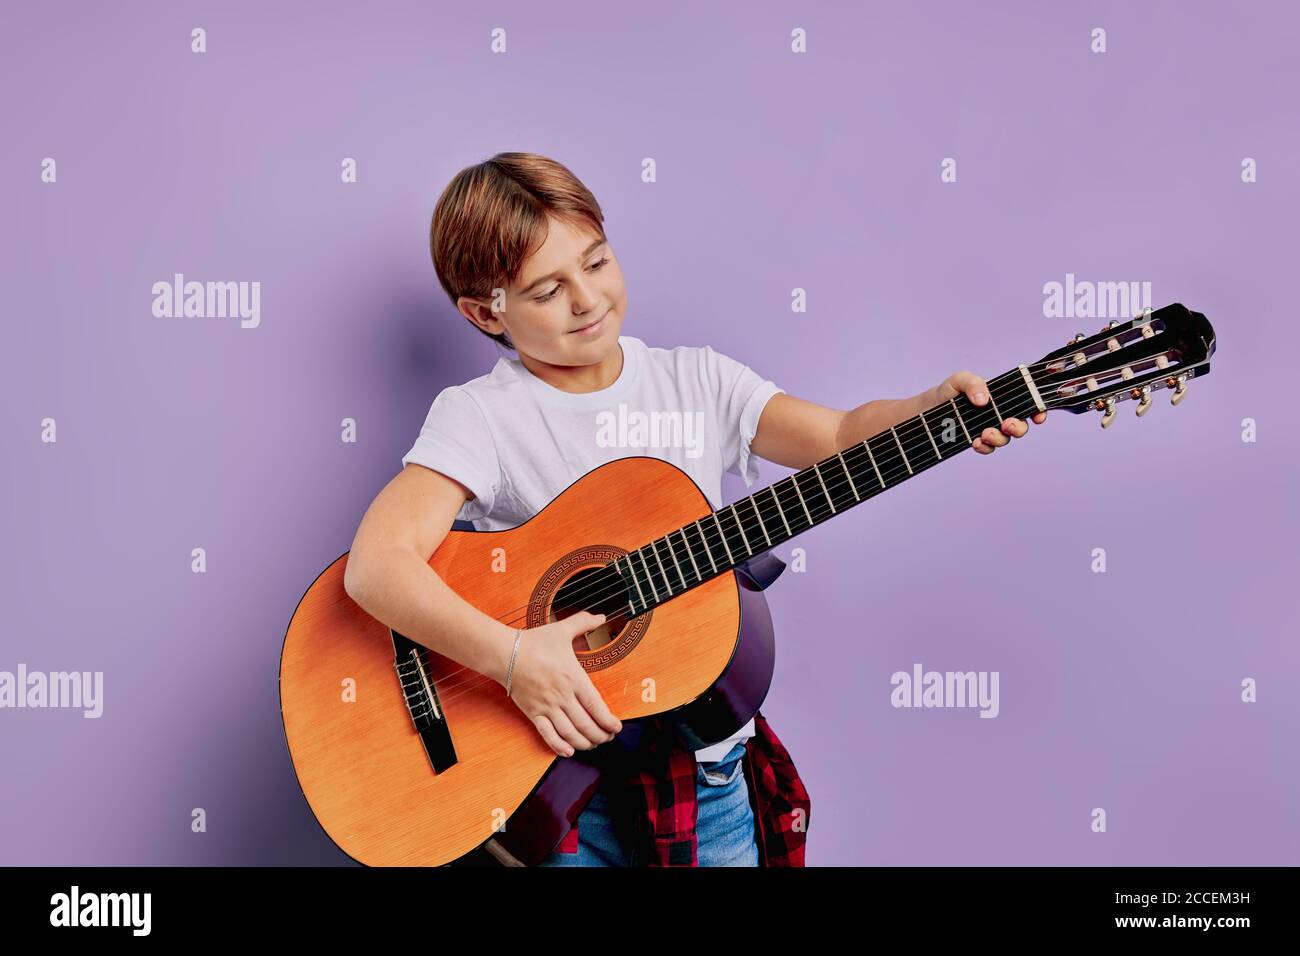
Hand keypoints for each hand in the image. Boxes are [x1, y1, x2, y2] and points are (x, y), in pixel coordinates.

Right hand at [505, 611, 623, 756]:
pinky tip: (568, 751)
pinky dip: (559, 746)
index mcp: (573, 677)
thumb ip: (583, 623)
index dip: (608, 720)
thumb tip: (602, 617)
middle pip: (586, 724)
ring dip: (584, 743)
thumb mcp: (562, 629)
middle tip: (608, 737)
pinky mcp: (533, 713)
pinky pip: (547, 734)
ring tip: (593, 744)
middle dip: (600, 735)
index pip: (596, 705)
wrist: (504, 652)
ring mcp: (547, 706)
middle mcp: (562, 695)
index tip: (616, 727)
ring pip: (569, 733)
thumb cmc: (534, 642)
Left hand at [934, 370, 1046, 454]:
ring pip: (1005, 439)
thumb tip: (984, 399)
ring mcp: (989, 429)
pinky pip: (988, 448)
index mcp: (1002, 396)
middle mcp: (1000, 414)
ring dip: (999, 438)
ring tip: (985, 433)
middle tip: (1006, 425)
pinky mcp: (976, 441)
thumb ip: (973, 383)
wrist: (927, 409)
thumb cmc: (948, 390)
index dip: (1038, 410)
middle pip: (1020, 425)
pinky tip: (975, 442)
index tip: (1038, 417)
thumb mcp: (959, 380)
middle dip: (1018, 428)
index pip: (1026, 403)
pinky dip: (984, 447)